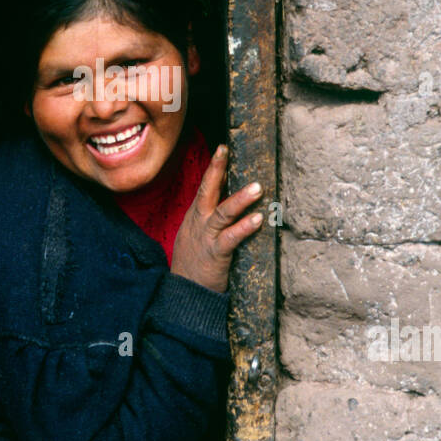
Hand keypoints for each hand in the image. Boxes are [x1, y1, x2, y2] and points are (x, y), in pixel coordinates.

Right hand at [170, 145, 263, 293]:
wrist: (183, 292)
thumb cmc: (194, 263)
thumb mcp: (195, 235)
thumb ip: (208, 219)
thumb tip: (227, 201)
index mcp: (195, 216)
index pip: (204, 187)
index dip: (213, 168)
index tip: (223, 148)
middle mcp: (199, 222)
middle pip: (207, 190)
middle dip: (216, 169)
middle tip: (226, 151)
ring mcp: (206, 237)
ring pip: (223, 213)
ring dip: (240, 199)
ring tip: (257, 188)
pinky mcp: (216, 253)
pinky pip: (231, 238)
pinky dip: (244, 227)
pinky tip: (257, 219)